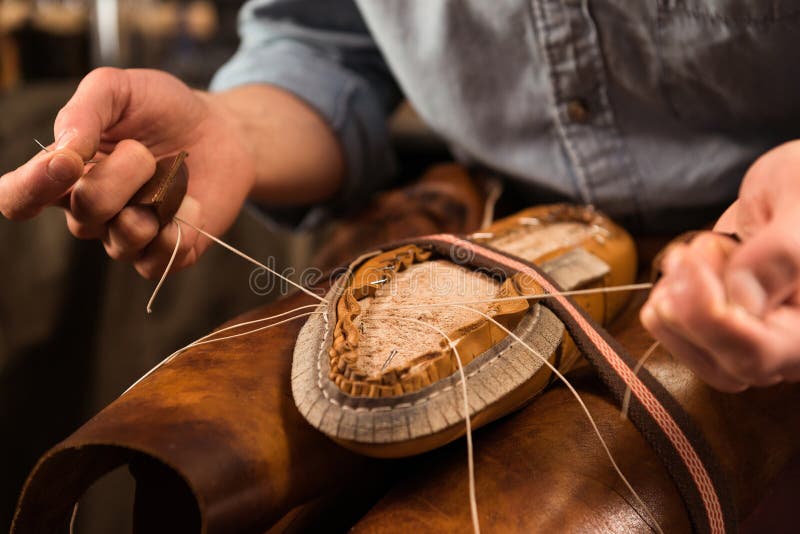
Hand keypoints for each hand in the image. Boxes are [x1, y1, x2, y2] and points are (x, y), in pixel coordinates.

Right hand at [0, 67, 254, 278]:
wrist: (223, 131)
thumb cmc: (164, 110)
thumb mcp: (120, 89)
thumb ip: (84, 110)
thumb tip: (63, 149)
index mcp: (64, 172)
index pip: (18, 198)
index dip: (30, 188)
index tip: (67, 163)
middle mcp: (88, 211)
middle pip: (83, 215)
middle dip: (122, 177)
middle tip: (146, 152)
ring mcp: (125, 236)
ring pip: (123, 240)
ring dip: (155, 202)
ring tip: (171, 178)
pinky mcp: (164, 254)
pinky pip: (161, 260)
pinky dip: (184, 227)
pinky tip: (192, 204)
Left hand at [641, 140, 799, 390]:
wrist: (794, 185)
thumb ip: (782, 252)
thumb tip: (745, 300)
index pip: (757, 354)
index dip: (709, 316)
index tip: (687, 261)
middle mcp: (794, 344)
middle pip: (727, 366)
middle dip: (690, 309)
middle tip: (688, 252)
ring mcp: (760, 339)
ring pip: (701, 357)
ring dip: (677, 305)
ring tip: (693, 252)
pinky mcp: (727, 328)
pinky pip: (685, 338)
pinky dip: (671, 301)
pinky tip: (685, 264)